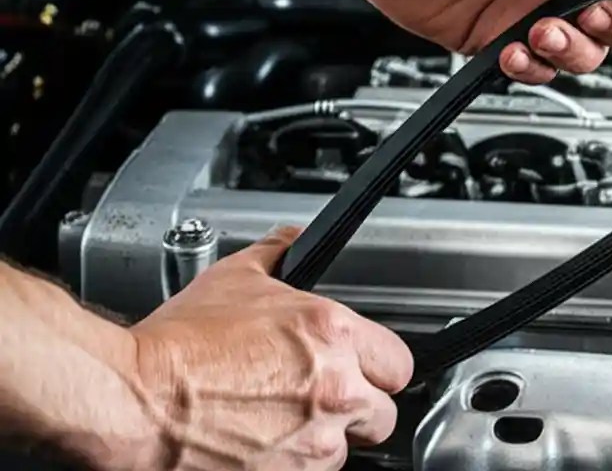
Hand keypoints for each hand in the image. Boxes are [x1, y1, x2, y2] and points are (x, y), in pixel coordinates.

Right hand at [127, 227, 412, 469]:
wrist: (134, 401)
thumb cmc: (177, 347)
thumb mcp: (233, 279)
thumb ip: (277, 256)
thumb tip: (291, 240)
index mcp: (333, 336)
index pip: (400, 364)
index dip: (380, 366)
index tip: (365, 369)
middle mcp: (336, 390)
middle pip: (383, 414)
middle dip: (358, 407)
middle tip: (322, 397)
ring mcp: (314, 442)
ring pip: (345, 450)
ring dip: (321, 438)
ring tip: (279, 419)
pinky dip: (292, 463)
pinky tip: (261, 442)